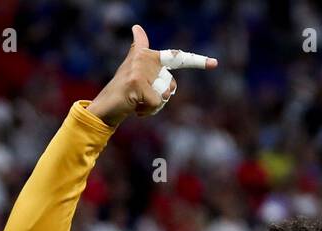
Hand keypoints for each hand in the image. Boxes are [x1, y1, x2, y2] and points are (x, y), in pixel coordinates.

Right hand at [87, 25, 216, 126]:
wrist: (106, 106)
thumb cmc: (125, 92)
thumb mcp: (135, 72)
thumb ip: (140, 50)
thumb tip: (137, 28)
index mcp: (147, 55)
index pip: (176, 57)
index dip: (197, 61)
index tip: (215, 64)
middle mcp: (143, 58)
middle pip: (171, 84)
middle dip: (161, 97)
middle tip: (142, 97)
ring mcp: (139, 69)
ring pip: (165, 94)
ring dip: (154, 105)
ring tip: (138, 102)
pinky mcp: (136, 83)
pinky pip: (157, 102)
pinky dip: (148, 111)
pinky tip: (136, 108)